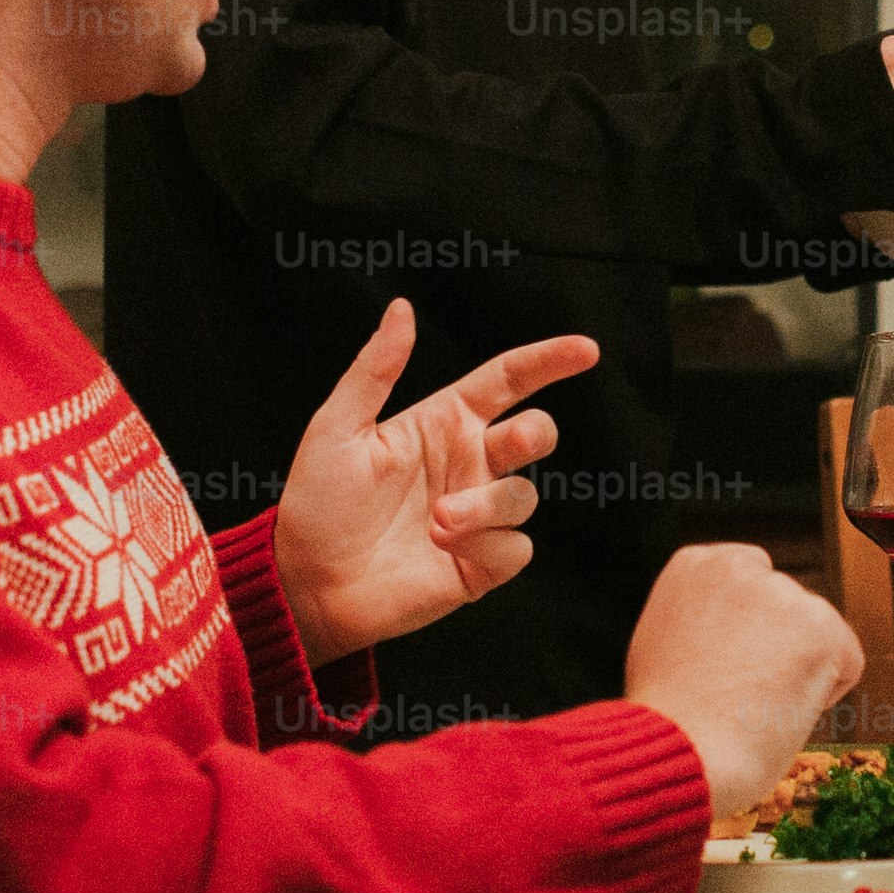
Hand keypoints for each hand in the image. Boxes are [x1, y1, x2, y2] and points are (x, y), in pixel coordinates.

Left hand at [271, 303, 598, 662]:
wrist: (309, 583)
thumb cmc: (317, 504)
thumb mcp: (336, 427)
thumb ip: (374, 369)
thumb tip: (402, 308)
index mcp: (442, 423)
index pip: (507, 381)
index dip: (548, 361)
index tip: (585, 349)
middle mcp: (468, 464)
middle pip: (535, 433)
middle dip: (535, 433)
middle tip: (507, 442)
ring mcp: (478, 515)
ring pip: (524, 495)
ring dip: (486, 505)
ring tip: (438, 521)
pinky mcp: (480, 563)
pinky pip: (516, 547)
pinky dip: (489, 544)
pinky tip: (446, 547)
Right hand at [622, 543, 863, 826]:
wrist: (681, 753)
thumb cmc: (669, 721)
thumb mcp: (664, 644)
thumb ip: (703, 620)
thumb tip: (739, 631)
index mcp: (696, 564)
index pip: (752, 583)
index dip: (745, 634)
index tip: (723, 670)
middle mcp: (739, 566)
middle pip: (786, 610)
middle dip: (774, 650)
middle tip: (738, 696)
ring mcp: (781, 593)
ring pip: (816, 636)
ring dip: (798, 672)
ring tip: (752, 706)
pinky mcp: (820, 626)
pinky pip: (847, 663)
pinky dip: (827, 694)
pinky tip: (782, 710)